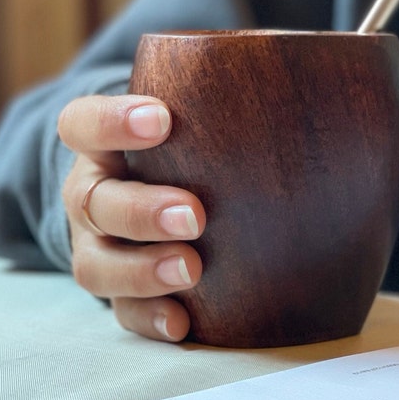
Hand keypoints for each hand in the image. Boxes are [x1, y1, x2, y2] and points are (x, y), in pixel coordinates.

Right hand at [58, 94, 205, 341]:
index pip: (83, 123)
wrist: (157, 190)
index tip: (162, 118)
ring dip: (142, 270)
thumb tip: (315, 77)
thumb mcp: (190, 119)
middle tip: (194, 215)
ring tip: (191, 269)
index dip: (113, 121)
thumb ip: (223, 101)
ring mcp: (97, 246)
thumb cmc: (184, 149)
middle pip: (94, 201)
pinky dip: (150, 318)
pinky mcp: (118, 290)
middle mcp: (91, 194)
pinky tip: (183, 322)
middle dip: (142, 210)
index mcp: (101, 145)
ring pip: (96, 264)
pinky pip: (122, 312)